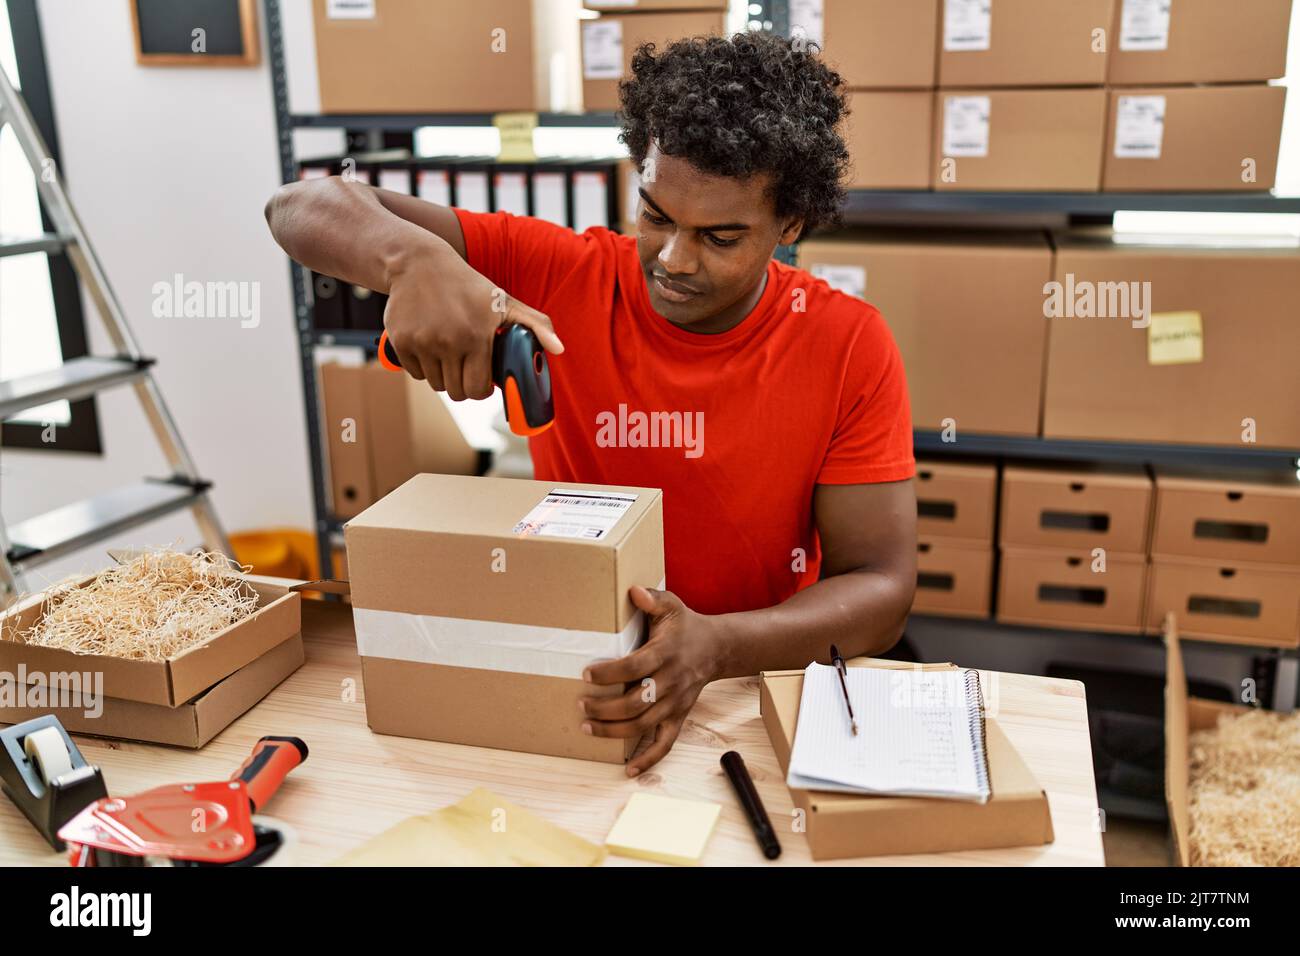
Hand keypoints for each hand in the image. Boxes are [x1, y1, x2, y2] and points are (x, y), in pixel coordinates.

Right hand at [381, 237, 561, 400]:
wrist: (419, 263)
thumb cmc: (467, 285)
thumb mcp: (504, 301)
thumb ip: (535, 325)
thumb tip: (559, 349)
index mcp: (476, 336)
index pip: (477, 390)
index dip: (481, 389)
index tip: (481, 379)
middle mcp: (448, 341)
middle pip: (456, 392)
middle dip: (463, 384)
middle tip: (465, 366)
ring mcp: (422, 342)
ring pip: (435, 384)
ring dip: (443, 375)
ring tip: (447, 351)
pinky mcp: (400, 342)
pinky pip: (414, 373)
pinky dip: (422, 366)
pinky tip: (429, 344)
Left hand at [579, 585, 723, 776]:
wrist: (717, 648)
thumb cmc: (686, 625)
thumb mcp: (671, 605)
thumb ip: (652, 598)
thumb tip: (632, 591)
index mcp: (666, 653)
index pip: (635, 667)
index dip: (610, 673)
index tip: (586, 674)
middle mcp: (671, 681)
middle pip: (636, 702)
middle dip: (605, 707)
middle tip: (581, 705)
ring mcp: (676, 703)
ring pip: (644, 725)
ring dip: (614, 730)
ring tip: (587, 726)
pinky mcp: (679, 716)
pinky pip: (665, 744)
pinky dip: (648, 760)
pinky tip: (628, 770)